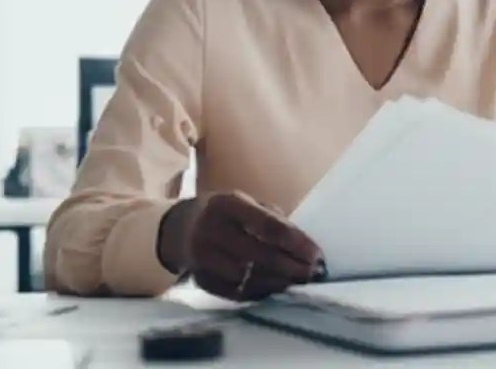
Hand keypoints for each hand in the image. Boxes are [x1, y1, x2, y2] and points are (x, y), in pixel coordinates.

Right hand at [159, 191, 323, 300]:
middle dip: (291, 267)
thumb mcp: (244, 203)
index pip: (267, 226)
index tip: (316, 254)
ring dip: (278, 282)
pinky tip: (276, 287)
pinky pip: (236, 292)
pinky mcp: (200, 279)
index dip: (295, 242)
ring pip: (249, 277)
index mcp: (226, 205)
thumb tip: (304, 246)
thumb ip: (273, 219)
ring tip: (298, 281)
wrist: (178, 229)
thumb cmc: (223, 214)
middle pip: (259, 255)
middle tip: (313, 273)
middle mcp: (211, 230)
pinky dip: (260, 292)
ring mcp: (202, 257)